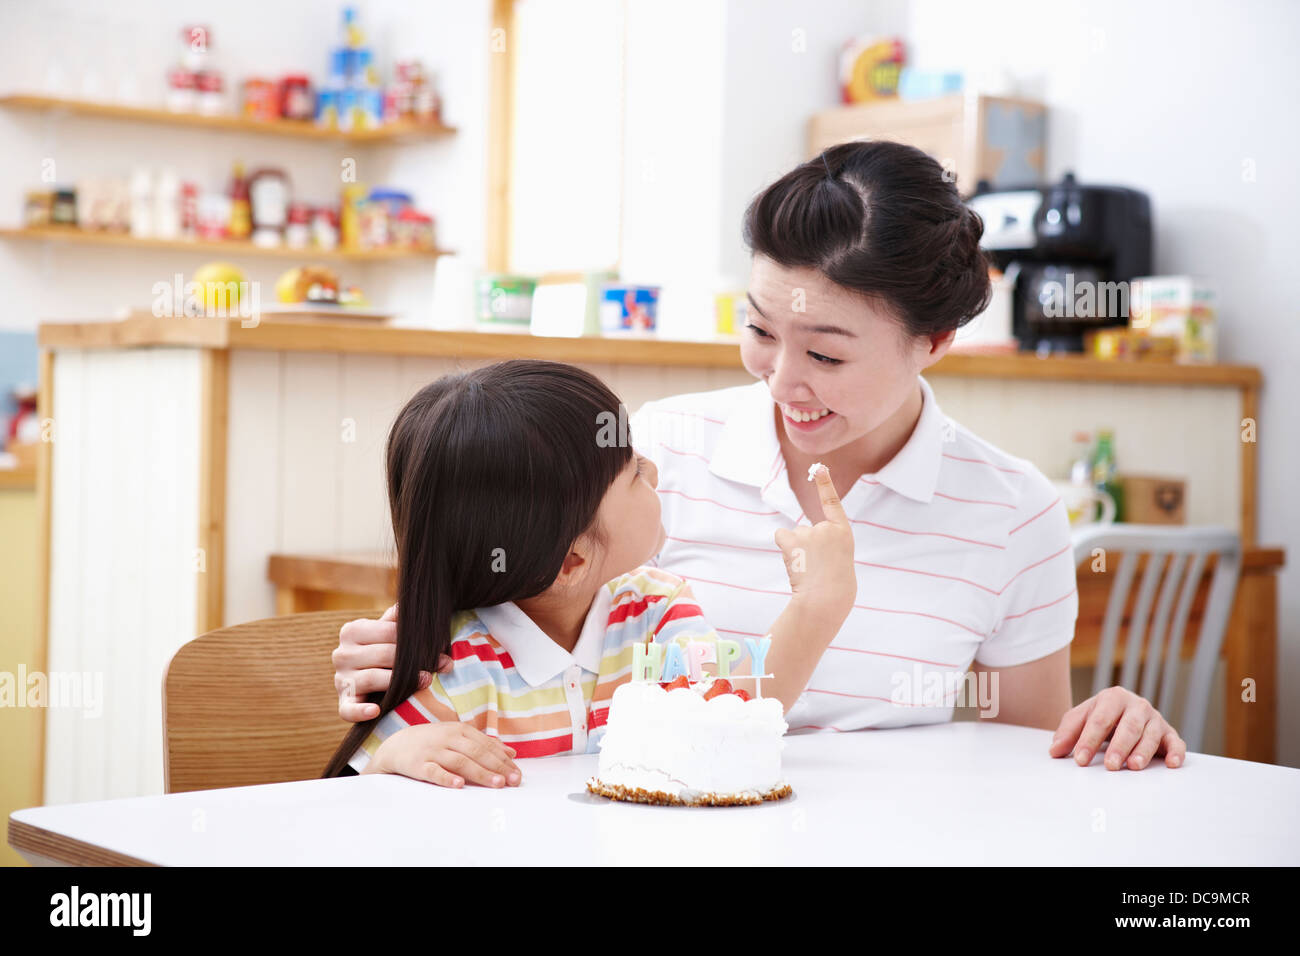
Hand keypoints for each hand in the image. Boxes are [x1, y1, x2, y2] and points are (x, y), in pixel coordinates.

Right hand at [333, 603, 452, 721]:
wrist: (364, 677)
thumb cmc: (381, 649)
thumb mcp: (387, 631)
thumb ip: (399, 619)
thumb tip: (416, 607)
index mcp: (352, 631)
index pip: (388, 632)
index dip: (415, 639)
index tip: (439, 645)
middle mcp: (342, 653)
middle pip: (383, 654)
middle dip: (414, 661)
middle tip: (441, 664)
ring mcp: (341, 679)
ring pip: (370, 678)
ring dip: (401, 683)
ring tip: (425, 681)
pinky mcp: (343, 702)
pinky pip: (348, 710)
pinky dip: (360, 711)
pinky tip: (375, 711)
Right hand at [365, 721, 521, 787]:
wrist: (396, 745)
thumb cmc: (433, 742)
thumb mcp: (457, 737)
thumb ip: (484, 744)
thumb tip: (511, 753)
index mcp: (459, 730)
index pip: (486, 745)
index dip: (503, 760)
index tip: (517, 773)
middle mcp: (448, 738)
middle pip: (476, 753)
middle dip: (496, 767)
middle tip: (512, 780)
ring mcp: (433, 751)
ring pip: (460, 762)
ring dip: (480, 773)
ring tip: (496, 783)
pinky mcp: (419, 765)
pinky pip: (434, 772)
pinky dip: (447, 778)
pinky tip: (459, 785)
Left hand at [773, 464, 856, 617]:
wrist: (826, 599)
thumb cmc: (834, 587)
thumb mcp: (837, 560)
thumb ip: (823, 544)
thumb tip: (790, 536)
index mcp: (843, 532)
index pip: (832, 503)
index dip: (825, 484)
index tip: (819, 468)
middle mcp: (826, 528)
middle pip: (806, 530)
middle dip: (806, 546)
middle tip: (816, 566)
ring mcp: (809, 532)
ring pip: (794, 536)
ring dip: (796, 550)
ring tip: (807, 568)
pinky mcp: (792, 538)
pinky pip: (782, 536)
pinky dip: (784, 547)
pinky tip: (793, 561)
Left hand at [1049, 686, 1186, 769]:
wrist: (1124, 710)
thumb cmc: (1102, 716)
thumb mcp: (1081, 719)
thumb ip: (1067, 733)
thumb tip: (1054, 751)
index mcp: (1113, 698)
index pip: (1099, 720)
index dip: (1089, 740)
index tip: (1080, 759)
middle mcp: (1136, 706)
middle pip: (1128, 727)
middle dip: (1118, 747)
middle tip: (1109, 765)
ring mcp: (1154, 719)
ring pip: (1150, 735)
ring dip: (1143, 751)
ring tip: (1133, 766)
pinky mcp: (1169, 733)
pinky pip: (1175, 742)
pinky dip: (1176, 753)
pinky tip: (1171, 764)